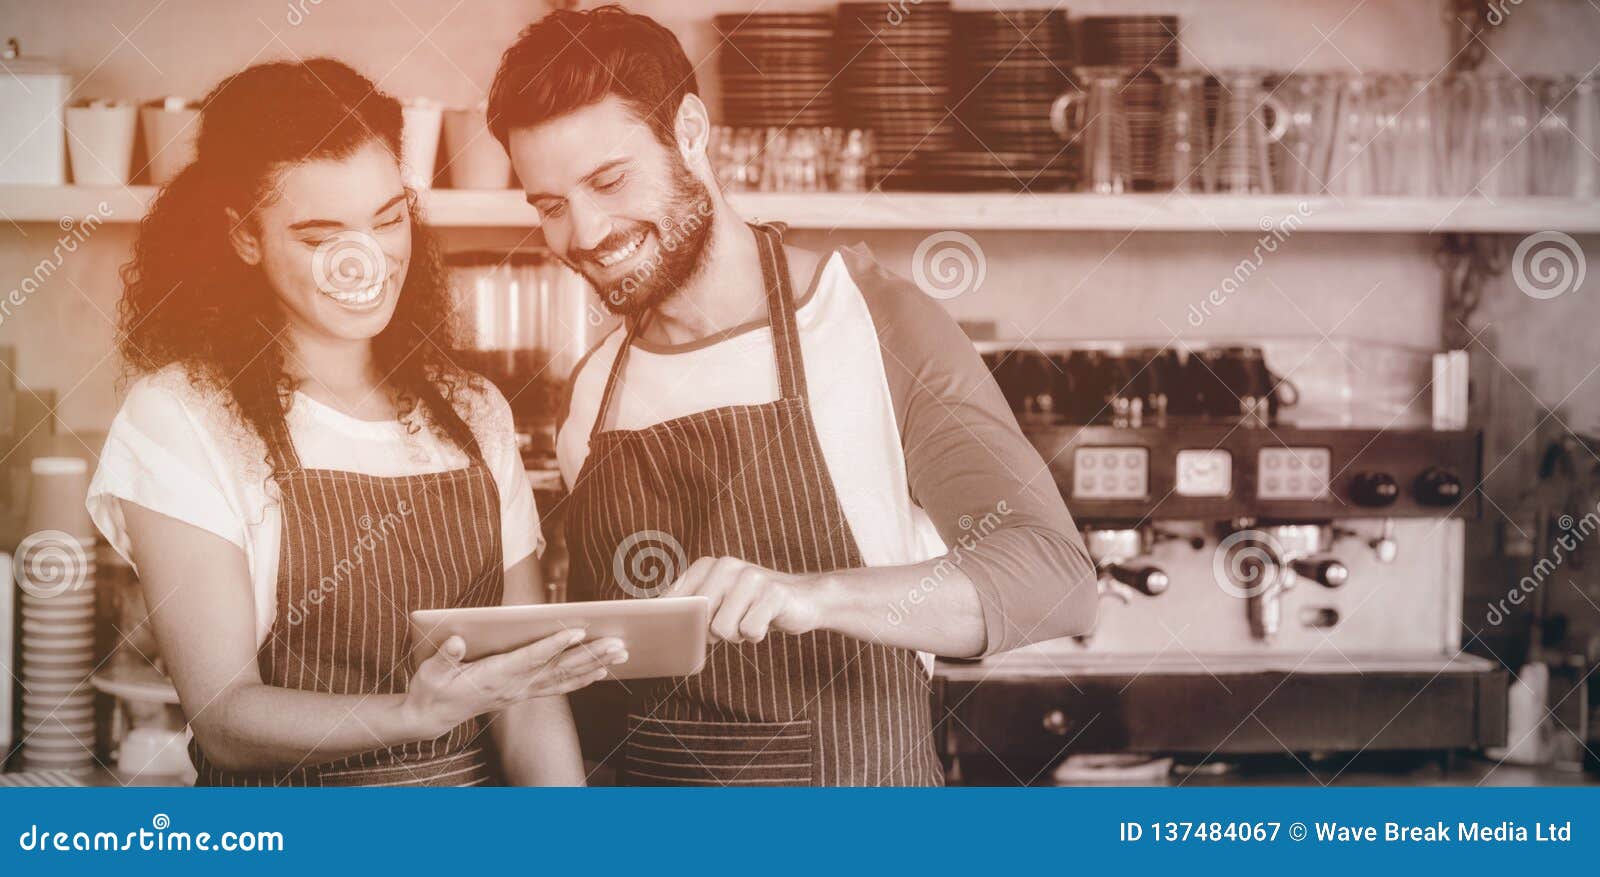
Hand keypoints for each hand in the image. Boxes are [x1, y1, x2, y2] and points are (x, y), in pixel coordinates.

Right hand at [403, 630, 625, 738]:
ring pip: (565, 679)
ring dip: (595, 666)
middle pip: (558, 669)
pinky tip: (602, 672)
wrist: (430, 718)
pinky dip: (582, 679)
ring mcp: (521, 693)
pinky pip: (559, 687)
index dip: (554, 644)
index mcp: (493, 675)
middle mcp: (514, 686)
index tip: (577, 631)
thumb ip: (445, 657)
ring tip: (621, 654)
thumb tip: (457, 640)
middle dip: (590, 655)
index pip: (530, 658)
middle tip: (618, 644)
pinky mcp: (522, 695)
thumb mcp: (430, 672)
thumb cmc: (430, 689)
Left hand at [669, 557, 826, 643]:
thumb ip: (689, 605)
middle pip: (699, 620)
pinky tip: (765, 620)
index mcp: (707, 565)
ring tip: (749, 619)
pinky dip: (756, 635)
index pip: (675, 601)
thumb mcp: (717, 599)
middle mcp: (726, 566)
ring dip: (737, 634)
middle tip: (732, 621)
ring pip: (722, 629)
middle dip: (713, 631)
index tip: (680, 631)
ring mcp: (750, 577)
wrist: (802, 598)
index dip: (678, 623)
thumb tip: (656, 621)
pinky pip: (750, 631)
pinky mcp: (773, 593)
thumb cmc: (750, 604)